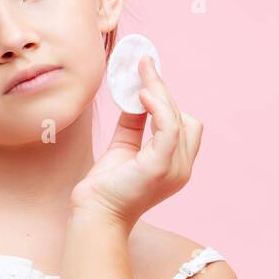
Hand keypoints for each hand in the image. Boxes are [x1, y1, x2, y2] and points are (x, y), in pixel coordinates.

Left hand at [70, 57, 202, 228]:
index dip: (169, 99)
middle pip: (181, 116)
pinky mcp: (161, 166)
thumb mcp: (124, 148)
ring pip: (175, 117)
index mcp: (176, 164)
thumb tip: (136, 96)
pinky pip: (169, 128)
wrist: (95, 214)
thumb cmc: (108, 186)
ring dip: (159, 91)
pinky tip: (142, 94)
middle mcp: (182, 167)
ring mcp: (175, 169)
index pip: (183, 124)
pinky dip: (158, 107)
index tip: (150, 74)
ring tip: (142, 73)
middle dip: (162, 88)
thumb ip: (133, 124)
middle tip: (144, 64)